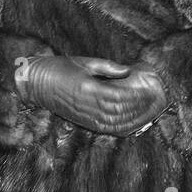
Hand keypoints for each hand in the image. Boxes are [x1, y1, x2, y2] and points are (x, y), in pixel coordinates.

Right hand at [17, 55, 167, 135]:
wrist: (35, 83)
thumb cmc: (60, 68)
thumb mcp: (85, 62)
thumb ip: (108, 67)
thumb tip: (129, 71)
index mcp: (87, 88)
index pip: (117, 95)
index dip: (135, 95)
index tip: (149, 89)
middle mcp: (86, 106)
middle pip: (119, 111)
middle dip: (139, 106)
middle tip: (155, 100)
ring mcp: (84, 116)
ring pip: (114, 122)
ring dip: (134, 118)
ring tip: (150, 111)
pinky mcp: (83, 122)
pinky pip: (106, 128)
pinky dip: (122, 127)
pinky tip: (134, 123)